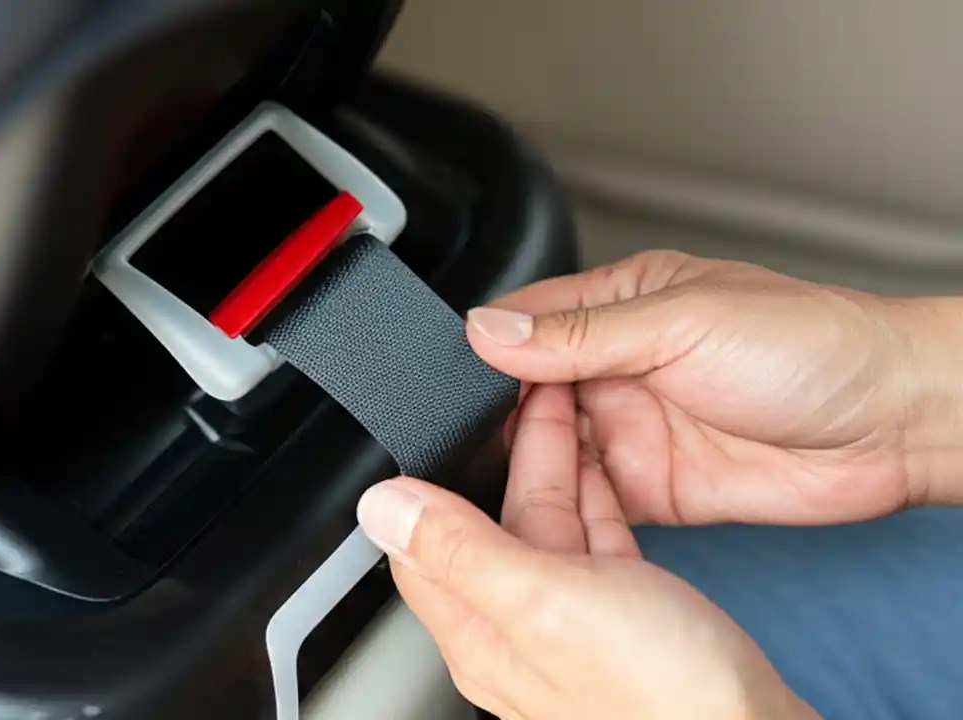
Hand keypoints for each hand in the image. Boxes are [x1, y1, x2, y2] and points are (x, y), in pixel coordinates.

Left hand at [357, 385, 817, 719]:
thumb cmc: (661, 701)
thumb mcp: (544, 603)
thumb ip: (460, 550)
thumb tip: (381, 506)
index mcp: (481, 629)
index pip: (424, 542)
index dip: (433, 475)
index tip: (451, 420)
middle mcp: (518, 630)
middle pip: (490, 524)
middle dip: (501, 454)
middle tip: (518, 393)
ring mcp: (574, 627)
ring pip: (546, 528)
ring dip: (550, 467)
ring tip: (559, 404)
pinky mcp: (629, 622)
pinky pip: (595, 544)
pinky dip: (595, 498)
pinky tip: (602, 470)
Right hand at [467, 251, 962, 524]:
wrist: (891, 427)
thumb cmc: (812, 345)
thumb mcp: (680, 322)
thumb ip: (580, 333)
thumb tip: (490, 330)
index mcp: (622, 304)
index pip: (529, 321)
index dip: (489, 347)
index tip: (455, 373)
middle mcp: (620, 366)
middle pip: (527, 391)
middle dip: (501, 412)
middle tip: (480, 433)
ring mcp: (632, 428)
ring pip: (548, 449)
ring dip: (527, 462)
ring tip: (509, 471)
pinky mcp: (649, 487)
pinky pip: (585, 499)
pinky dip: (562, 506)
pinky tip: (544, 506)